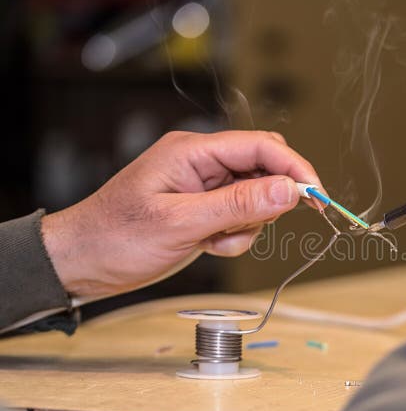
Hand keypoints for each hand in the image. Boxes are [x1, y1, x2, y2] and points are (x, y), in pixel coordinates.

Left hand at [42, 130, 323, 298]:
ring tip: (214, 241)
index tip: (317, 197)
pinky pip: (240, 217)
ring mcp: (204, 187)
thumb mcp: (181, 223)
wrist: (82, 263)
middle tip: (255, 225)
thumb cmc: (116, 238)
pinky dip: (235, 236)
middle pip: (264, 169)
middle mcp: (202, 163)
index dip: (295, 169)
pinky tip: (207, 245)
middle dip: (269, 200)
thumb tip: (289, 190)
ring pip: (256, 198)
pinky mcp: (205, 209)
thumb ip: (239, 205)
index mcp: (193, 152)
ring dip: (247, 225)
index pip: (261, 147)